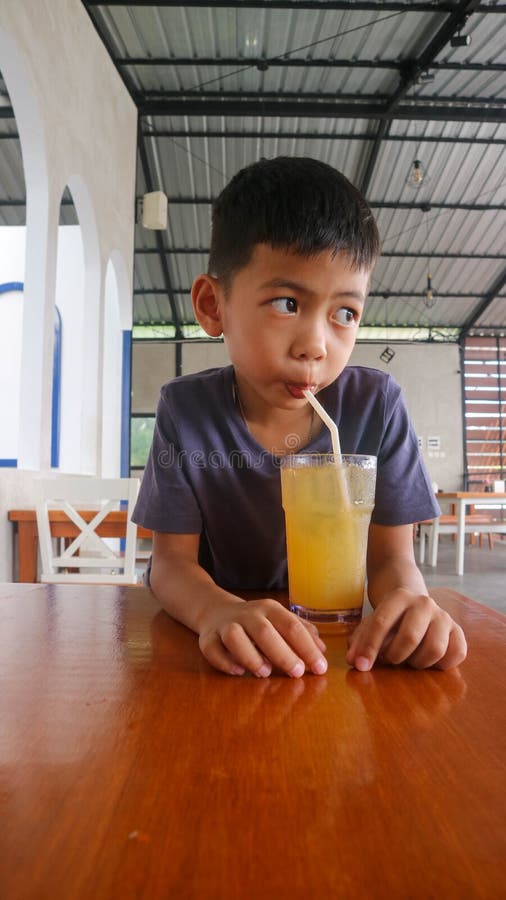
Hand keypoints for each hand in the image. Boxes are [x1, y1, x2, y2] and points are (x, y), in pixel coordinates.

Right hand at [198, 597, 327, 677]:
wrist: (217, 611)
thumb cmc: (258, 622)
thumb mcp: (281, 621)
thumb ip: (302, 633)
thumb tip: (322, 650)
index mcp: (270, 609)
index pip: (291, 626)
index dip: (307, 648)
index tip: (320, 668)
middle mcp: (248, 614)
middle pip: (264, 631)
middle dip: (283, 653)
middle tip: (297, 673)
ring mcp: (226, 625)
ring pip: (235, 637)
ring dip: (250, 656)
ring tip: (265, 673)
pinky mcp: (207, 638)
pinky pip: (212, 649)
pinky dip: (224, 662)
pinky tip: (239, 672)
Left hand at [345, 589, 466, 671]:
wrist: (414, 603)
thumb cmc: (389, 619)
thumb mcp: (370, 624)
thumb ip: (359, 641)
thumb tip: (354, 661)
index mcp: (398, 597)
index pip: (382, 623)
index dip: (369, 647)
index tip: (361, 665)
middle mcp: (424, 603)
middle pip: (410, 637)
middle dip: (396, 655)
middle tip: (390, 659)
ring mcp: (443, 616)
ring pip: (435, 649)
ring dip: (418, 663)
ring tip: (409, 660)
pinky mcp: (458, 631)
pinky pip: (457, 654)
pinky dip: (442, 665)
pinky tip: (429, 661)